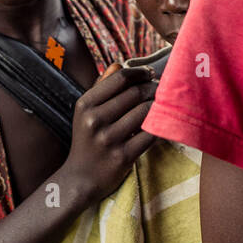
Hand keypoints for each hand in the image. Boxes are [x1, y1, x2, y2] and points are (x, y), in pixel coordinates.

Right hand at [61, 62, 156, 198]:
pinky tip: (160, 124)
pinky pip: (150, 135)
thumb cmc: (87, 140)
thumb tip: (118, 64)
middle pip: (135, 93)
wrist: (81, 179)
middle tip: (160, 89)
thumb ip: (101, 87)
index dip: (139, 72)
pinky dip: (159, 127)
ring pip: (145, 112)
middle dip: (152, 88)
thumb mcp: (86, 112)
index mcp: (85, 104)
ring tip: (161, 105)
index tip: (149, 73)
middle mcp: (95, 120)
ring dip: (158, 106)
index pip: (119, 78)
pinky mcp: (123, 157)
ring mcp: (109, 139)